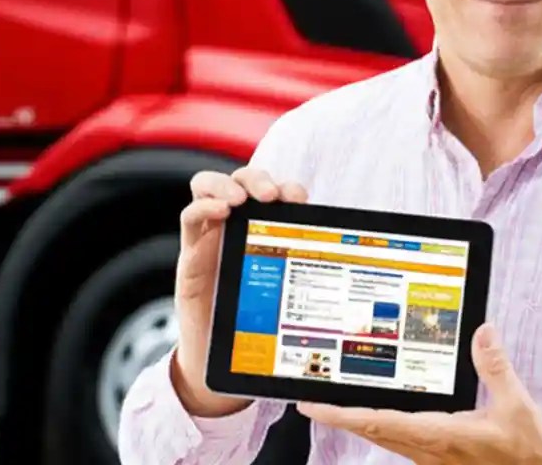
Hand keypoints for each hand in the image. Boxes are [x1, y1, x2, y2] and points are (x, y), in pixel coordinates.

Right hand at [171, 166, 307, 416]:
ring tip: (239, 200)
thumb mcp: (286, 297)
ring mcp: (210, 238)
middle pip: (241, 182)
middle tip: (272, 197)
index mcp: (262, 234)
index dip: (287, 189)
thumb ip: (308, 281)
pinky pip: (190, 218)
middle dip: (258, 179)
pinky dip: (203, 206)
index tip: (300, 201)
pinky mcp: (190, 256)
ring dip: (226, 185)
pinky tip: (220, 211)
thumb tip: (351, 272)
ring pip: (208, 187)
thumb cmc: (255, 327)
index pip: (272, 195)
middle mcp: (235, 230)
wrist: (221, 362)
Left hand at [298, 323, 541, 464]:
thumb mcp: (517, 408)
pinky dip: (379, 426)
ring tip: (332, 404)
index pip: (377, 421)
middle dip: (336, 415)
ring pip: (382, 437)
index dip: (340, 414)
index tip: (310, 405)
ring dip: (355, 421)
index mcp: (438, 434)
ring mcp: (430, 457)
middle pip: (369, 430)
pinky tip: (377, 416)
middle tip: (308, 400)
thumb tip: (483, 331)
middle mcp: (426, 448)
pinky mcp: (437, 459)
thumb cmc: (528, 458)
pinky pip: (398, 441)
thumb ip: (495, 368)